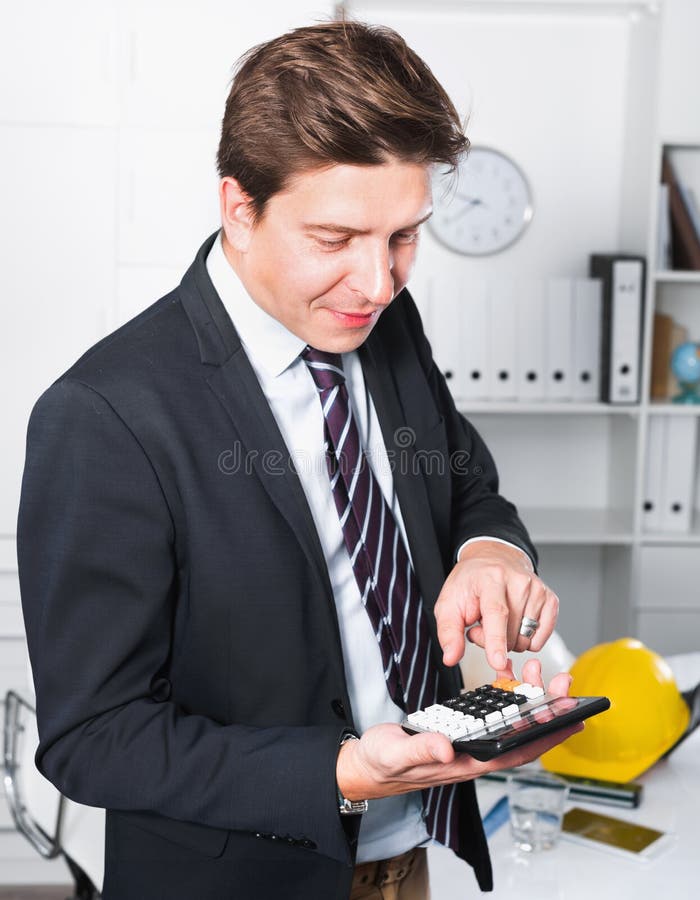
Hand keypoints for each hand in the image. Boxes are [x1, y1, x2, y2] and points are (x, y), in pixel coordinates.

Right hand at [336, 658, 576, 801]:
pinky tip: (508, 679)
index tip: (572, 720)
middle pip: (519, 733)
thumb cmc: (382, 764)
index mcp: (466, 764)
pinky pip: (486, 714)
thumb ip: (423, 751)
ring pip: (506, 721)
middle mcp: (472, 754)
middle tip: (563, 683)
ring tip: (536, 672)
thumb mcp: (398, 755)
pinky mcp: (455, 729)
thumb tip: (448, 748)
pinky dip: (501, 696)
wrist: (366, 764)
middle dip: (545, 709)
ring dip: (526, 699)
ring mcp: (466, 742)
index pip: (516, 752)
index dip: (546, 737)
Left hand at [434, 541, 558, 670]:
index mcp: (491, 578)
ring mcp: (538, 590)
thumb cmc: (472, 582)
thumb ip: (448, 632)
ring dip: (509, 640)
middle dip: (493, 641)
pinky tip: (514, 623)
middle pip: (510, 634)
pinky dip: (525, 639)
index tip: (498, 662)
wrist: (494, 559)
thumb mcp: (449, 603)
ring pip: (525, 640)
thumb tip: (451, 657)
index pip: (496, 613)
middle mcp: (518, 581)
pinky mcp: (550, 599)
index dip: (495, 640)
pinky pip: (539, 639)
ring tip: (498, 621)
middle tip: (482, 624)